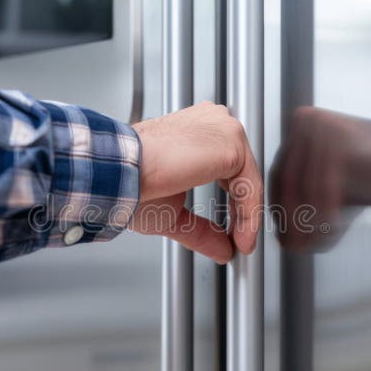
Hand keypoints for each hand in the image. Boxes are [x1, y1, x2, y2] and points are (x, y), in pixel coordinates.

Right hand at [130, 101, 262, 263]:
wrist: (119, 174)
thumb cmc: (131, 182)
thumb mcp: (173, 213)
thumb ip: (202, 229)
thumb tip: (222, 248)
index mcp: (195, 128)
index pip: (228, 164)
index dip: (234, 201)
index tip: (232, 231)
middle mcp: (212, 121)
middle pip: (242, 171)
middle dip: (244, 210)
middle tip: (240, 241)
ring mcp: (223, 128)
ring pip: (249, 178)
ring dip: (248, 215)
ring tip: (240, 242)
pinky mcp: (232, 143)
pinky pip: (251, 185)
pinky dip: (249, 215)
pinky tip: (240, 236)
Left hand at [269, 107, 361, 250]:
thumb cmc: (370, 176)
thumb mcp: (328, 194)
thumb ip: (303, 210)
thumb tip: (283, 240)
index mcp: (296, 132)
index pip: (278, 178)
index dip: (282, 212)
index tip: (288, 239)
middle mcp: (303, 123)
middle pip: (286, 180)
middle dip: (293, 219)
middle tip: (301, 247)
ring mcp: (319, 126)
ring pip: (302, 183)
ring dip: (310, 219)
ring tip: (320, 241)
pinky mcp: (337, 135)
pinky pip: (323, 182)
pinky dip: (326, 211)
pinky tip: (333, 228)